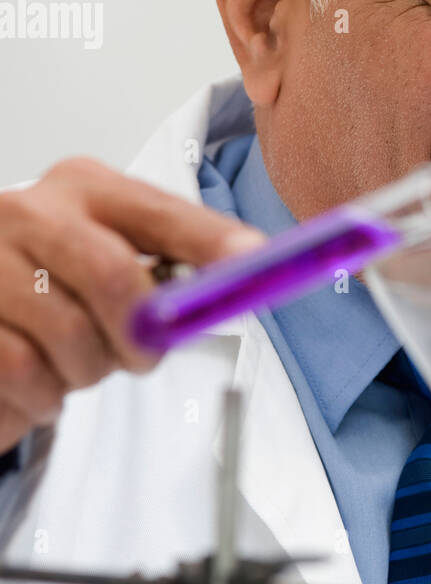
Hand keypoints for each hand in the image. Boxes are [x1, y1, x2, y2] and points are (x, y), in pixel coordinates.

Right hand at [0, 157, 263, 453]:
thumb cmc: (55, 284)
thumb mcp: (113, 258)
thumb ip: (172, 271)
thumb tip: (238, 290)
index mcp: (84, 188)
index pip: (161, 214)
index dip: (212, 241)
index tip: (254, 263)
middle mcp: (30, 212)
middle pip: (114, 276)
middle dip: (142, 333)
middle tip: (142, 357)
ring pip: (70, 335)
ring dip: (86, 371)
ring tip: (73, 363)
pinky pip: (23, 371)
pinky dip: (43, 395)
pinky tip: (38, 382)